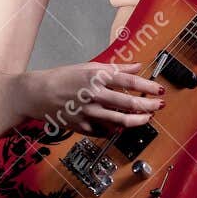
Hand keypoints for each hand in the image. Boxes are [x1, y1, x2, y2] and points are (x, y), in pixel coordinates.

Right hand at [39, 60, 163, 135]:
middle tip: (159, 106)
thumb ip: (116, 68)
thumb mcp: (89, 67)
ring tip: (147, 118)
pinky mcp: (83, 127)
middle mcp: (94, 95)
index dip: (147, 86)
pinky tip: (123, 126)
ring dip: (137, 120)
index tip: (159, 90)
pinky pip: (105, 131)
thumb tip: (137, 67)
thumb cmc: (62, 78)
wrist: (37, 94)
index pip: (129, 82)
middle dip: (148, 106)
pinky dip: (116, 129)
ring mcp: (89, 113)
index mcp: (96, 77)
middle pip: (128, 103)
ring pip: (120, 121)